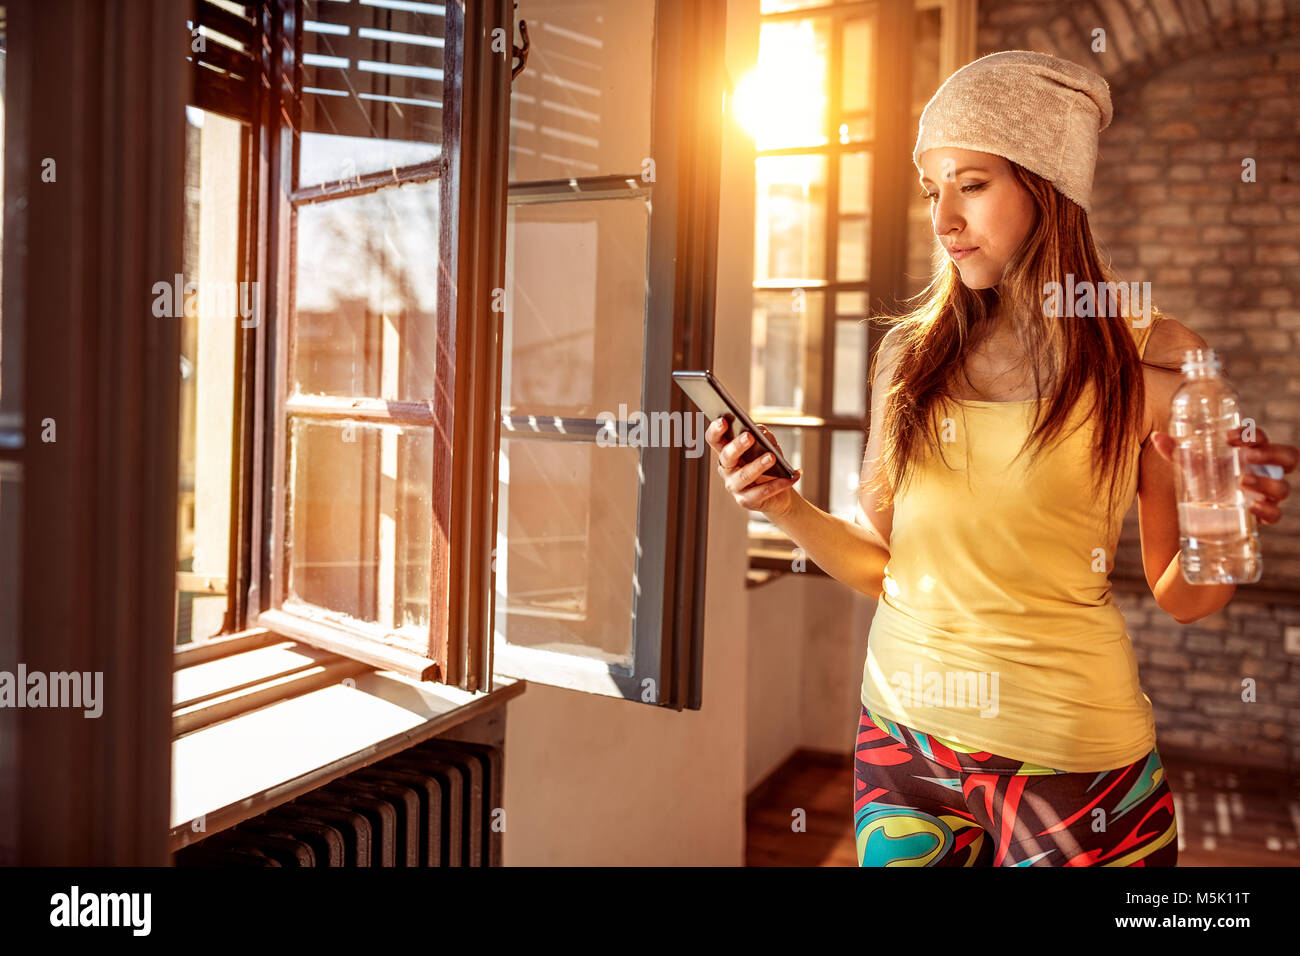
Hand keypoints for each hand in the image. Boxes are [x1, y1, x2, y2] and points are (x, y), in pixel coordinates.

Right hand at [705, 416, 802, 518]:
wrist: (779, 495)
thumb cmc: (770, 467)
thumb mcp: (768, 448)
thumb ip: (764, 437)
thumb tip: (762, 432)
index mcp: (727, 453)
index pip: (715, 440)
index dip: (715, 430)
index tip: (723, 420)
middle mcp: (726, 470)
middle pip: (727, 456)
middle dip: (737, 446)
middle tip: (749, 436)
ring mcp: (734, 487)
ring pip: (744, 475)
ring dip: (758, 465)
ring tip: (772, 457)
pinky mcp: (746, 501)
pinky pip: (763, 491)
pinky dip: (780, 483)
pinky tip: (793, 475)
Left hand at [1150, 425, 1295, 525]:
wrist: (1206, 514)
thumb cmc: (1207, 480)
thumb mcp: (1192, 466)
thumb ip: (1177, 452)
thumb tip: (1157, 437)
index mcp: (1251, 453)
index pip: (1262, 438)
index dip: (1252, 434)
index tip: (1229, 437)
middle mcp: (1265, 472)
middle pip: (1288, 457)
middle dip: (1271, 454)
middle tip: (1246, 456)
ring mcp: (1267, 494)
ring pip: (1283, 487)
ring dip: (1265, 483)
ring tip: (1241, 481)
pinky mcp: (1264, 515)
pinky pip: (1276, 514)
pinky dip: (1266, 510)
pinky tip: (1250, 507)